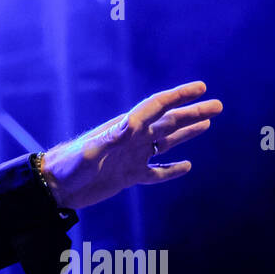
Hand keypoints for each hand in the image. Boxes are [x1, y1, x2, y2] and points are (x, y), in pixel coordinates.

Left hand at [40, 80, 221, 209]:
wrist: (56, 186)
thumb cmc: (69, 165)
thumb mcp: (91, 151)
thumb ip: (112, 137)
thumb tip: (133, 122)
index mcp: (126, 128)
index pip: (157, 106)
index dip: (179, 95)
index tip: (201, 87)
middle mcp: (132, 139)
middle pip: (169, 122)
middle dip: (193, 112)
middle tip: (218, 105)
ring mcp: (132, 157)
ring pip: (166, 142)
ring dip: (187, 133)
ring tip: (207, 124)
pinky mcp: (129, 176)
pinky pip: (156, 172)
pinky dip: (172, 170)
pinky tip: (186, 166)